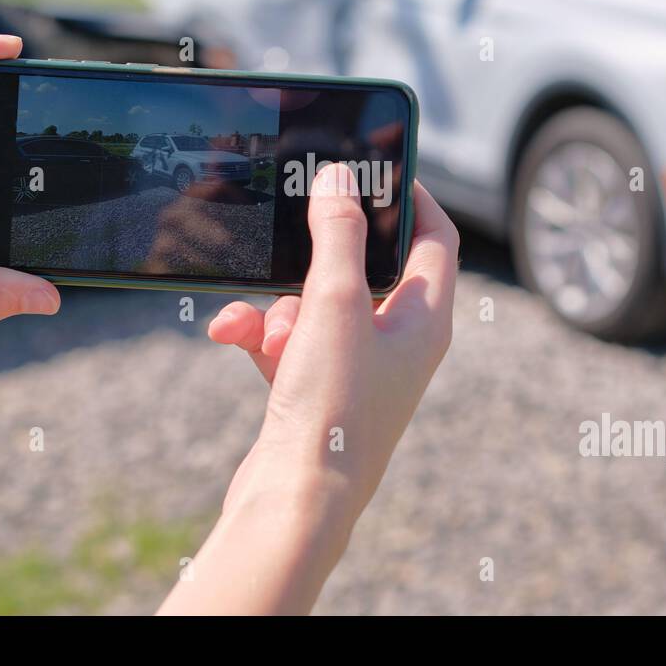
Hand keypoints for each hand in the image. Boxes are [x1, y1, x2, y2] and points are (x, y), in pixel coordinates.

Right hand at [161, 164, 457, 613]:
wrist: (294, 501)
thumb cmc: (332, 409)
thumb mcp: (335, 306)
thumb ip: (339, 236)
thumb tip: (342, 178)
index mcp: (426, 320)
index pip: (435, 237)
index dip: (410, 196)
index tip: (375, 164)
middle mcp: (400, 342)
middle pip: (364, 268)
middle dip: (316, 258)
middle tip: (292, 231)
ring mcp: (357, 367)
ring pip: (315, 303)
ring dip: (278, 304)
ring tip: (260, 326)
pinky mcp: (316, 388)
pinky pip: (286, 339)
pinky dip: (260, 334)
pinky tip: (231, 336)